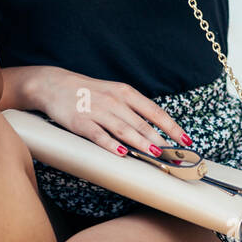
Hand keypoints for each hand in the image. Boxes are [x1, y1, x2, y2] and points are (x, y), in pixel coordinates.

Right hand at [32, 68, 193, 157]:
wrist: (55, 85)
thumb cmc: (89, 92)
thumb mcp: (114, 93)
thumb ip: (133, 109)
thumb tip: (156, 130)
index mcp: (125, 93)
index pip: (155, 112)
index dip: (172, 127)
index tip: (186, 141)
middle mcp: (114, 101)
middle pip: (142, 123)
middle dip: (160, 141)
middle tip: (174, 155)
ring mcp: (97, 112)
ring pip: (123, 130)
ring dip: (141, 143)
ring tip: (155, 155)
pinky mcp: (81, 123)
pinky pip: (99, 135)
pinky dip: (110, 145)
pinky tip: (121, 153)